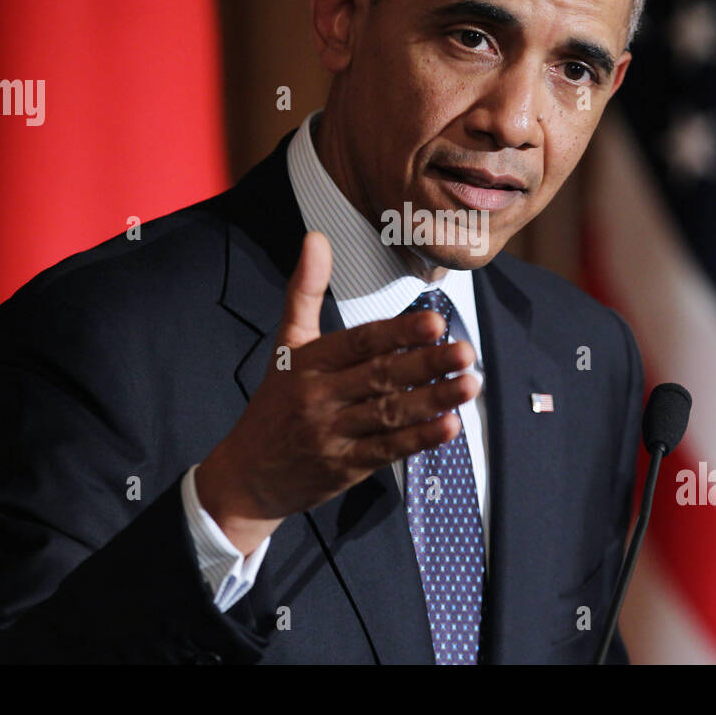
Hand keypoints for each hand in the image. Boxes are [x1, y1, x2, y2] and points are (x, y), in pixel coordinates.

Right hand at [194, 231, 478, 554]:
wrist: (246, 475)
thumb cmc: (274, 404)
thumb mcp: (285, 345)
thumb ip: (304, 291)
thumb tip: (315, 238)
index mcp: (309, 362)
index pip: (359, 342)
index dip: (398, 332)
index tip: (434, 322)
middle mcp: (319, 396)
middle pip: (380, 376)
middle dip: (426, 364)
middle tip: (464, 351)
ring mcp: (332, 434)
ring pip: (389, 413)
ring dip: (433, 400)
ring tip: (469, 384)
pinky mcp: (344, 467)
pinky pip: (386, 450)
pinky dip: (419, 439)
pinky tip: (448, 427)